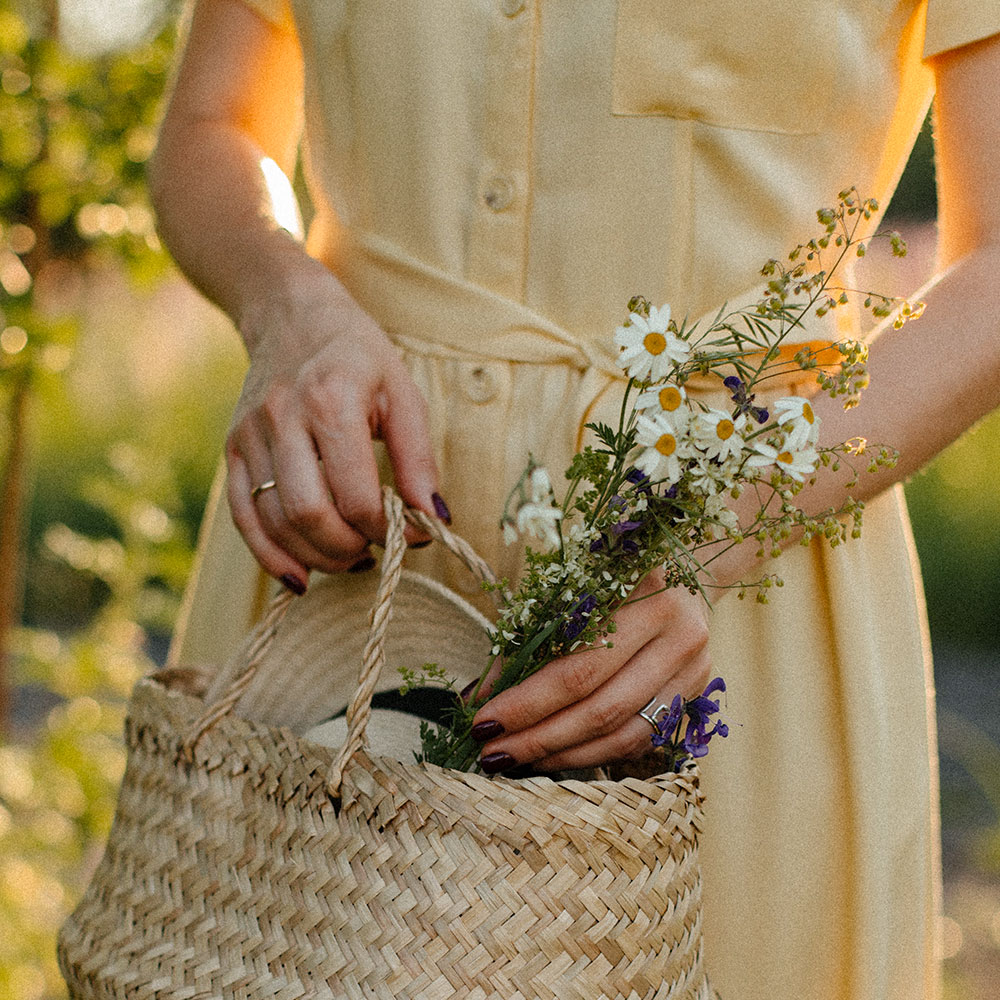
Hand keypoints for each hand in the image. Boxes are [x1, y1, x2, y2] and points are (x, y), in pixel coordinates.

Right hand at [225, 267, 440, 590]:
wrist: (291, 314)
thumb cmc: (358, 355)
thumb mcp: (402, 393)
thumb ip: (419, 458)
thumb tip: (434, 518)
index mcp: (332, 401)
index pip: (357, 495)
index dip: (389, 529)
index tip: (413, 533)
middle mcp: (283, 419)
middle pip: (309, 514)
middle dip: (348, 549)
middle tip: (376, 551)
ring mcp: (250, 435)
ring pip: (274, 522)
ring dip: (315, 557)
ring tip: (350, 558)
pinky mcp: (232, 449)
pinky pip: (242, 516)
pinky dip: (269, 555)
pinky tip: (300, 575)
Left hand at [470, 570, 711, 772]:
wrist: (685, 573)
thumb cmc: (613, 578)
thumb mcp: (567, 592)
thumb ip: (526, 642)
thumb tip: (479, 699)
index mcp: (645, 597)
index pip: (577, 667)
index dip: (528, 702)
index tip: (483, 721)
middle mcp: (679, 636)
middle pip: (600, 707)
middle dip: (538, 737)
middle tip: (493, 751)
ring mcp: (693, 670)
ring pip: (621, 733)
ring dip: (562, 754)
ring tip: (516, 761)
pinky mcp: (695, 694)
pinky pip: (638, 740)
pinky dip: (593, 754)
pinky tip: (555, 756)